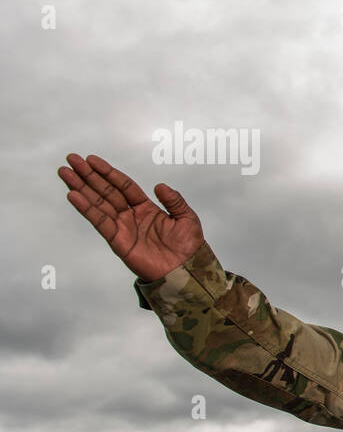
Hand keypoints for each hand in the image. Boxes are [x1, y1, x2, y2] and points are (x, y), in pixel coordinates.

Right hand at [58, 153, 204, 281]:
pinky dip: (86, 208)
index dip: (108, 172)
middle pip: (106, 191)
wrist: (186, 271)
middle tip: (71, 159)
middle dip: (88, 175)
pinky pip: (99, 221)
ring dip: (81, 187)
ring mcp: (123, 227)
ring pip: (98, 203)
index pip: (124, 185)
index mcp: (146, 208)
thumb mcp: (187, 218)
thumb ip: (174, 201)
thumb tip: (159, 186)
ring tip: (65, 173)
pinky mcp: (118, 241)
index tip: (92, 160)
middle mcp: (131, 215)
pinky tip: (74, 195)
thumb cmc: (189, 247)